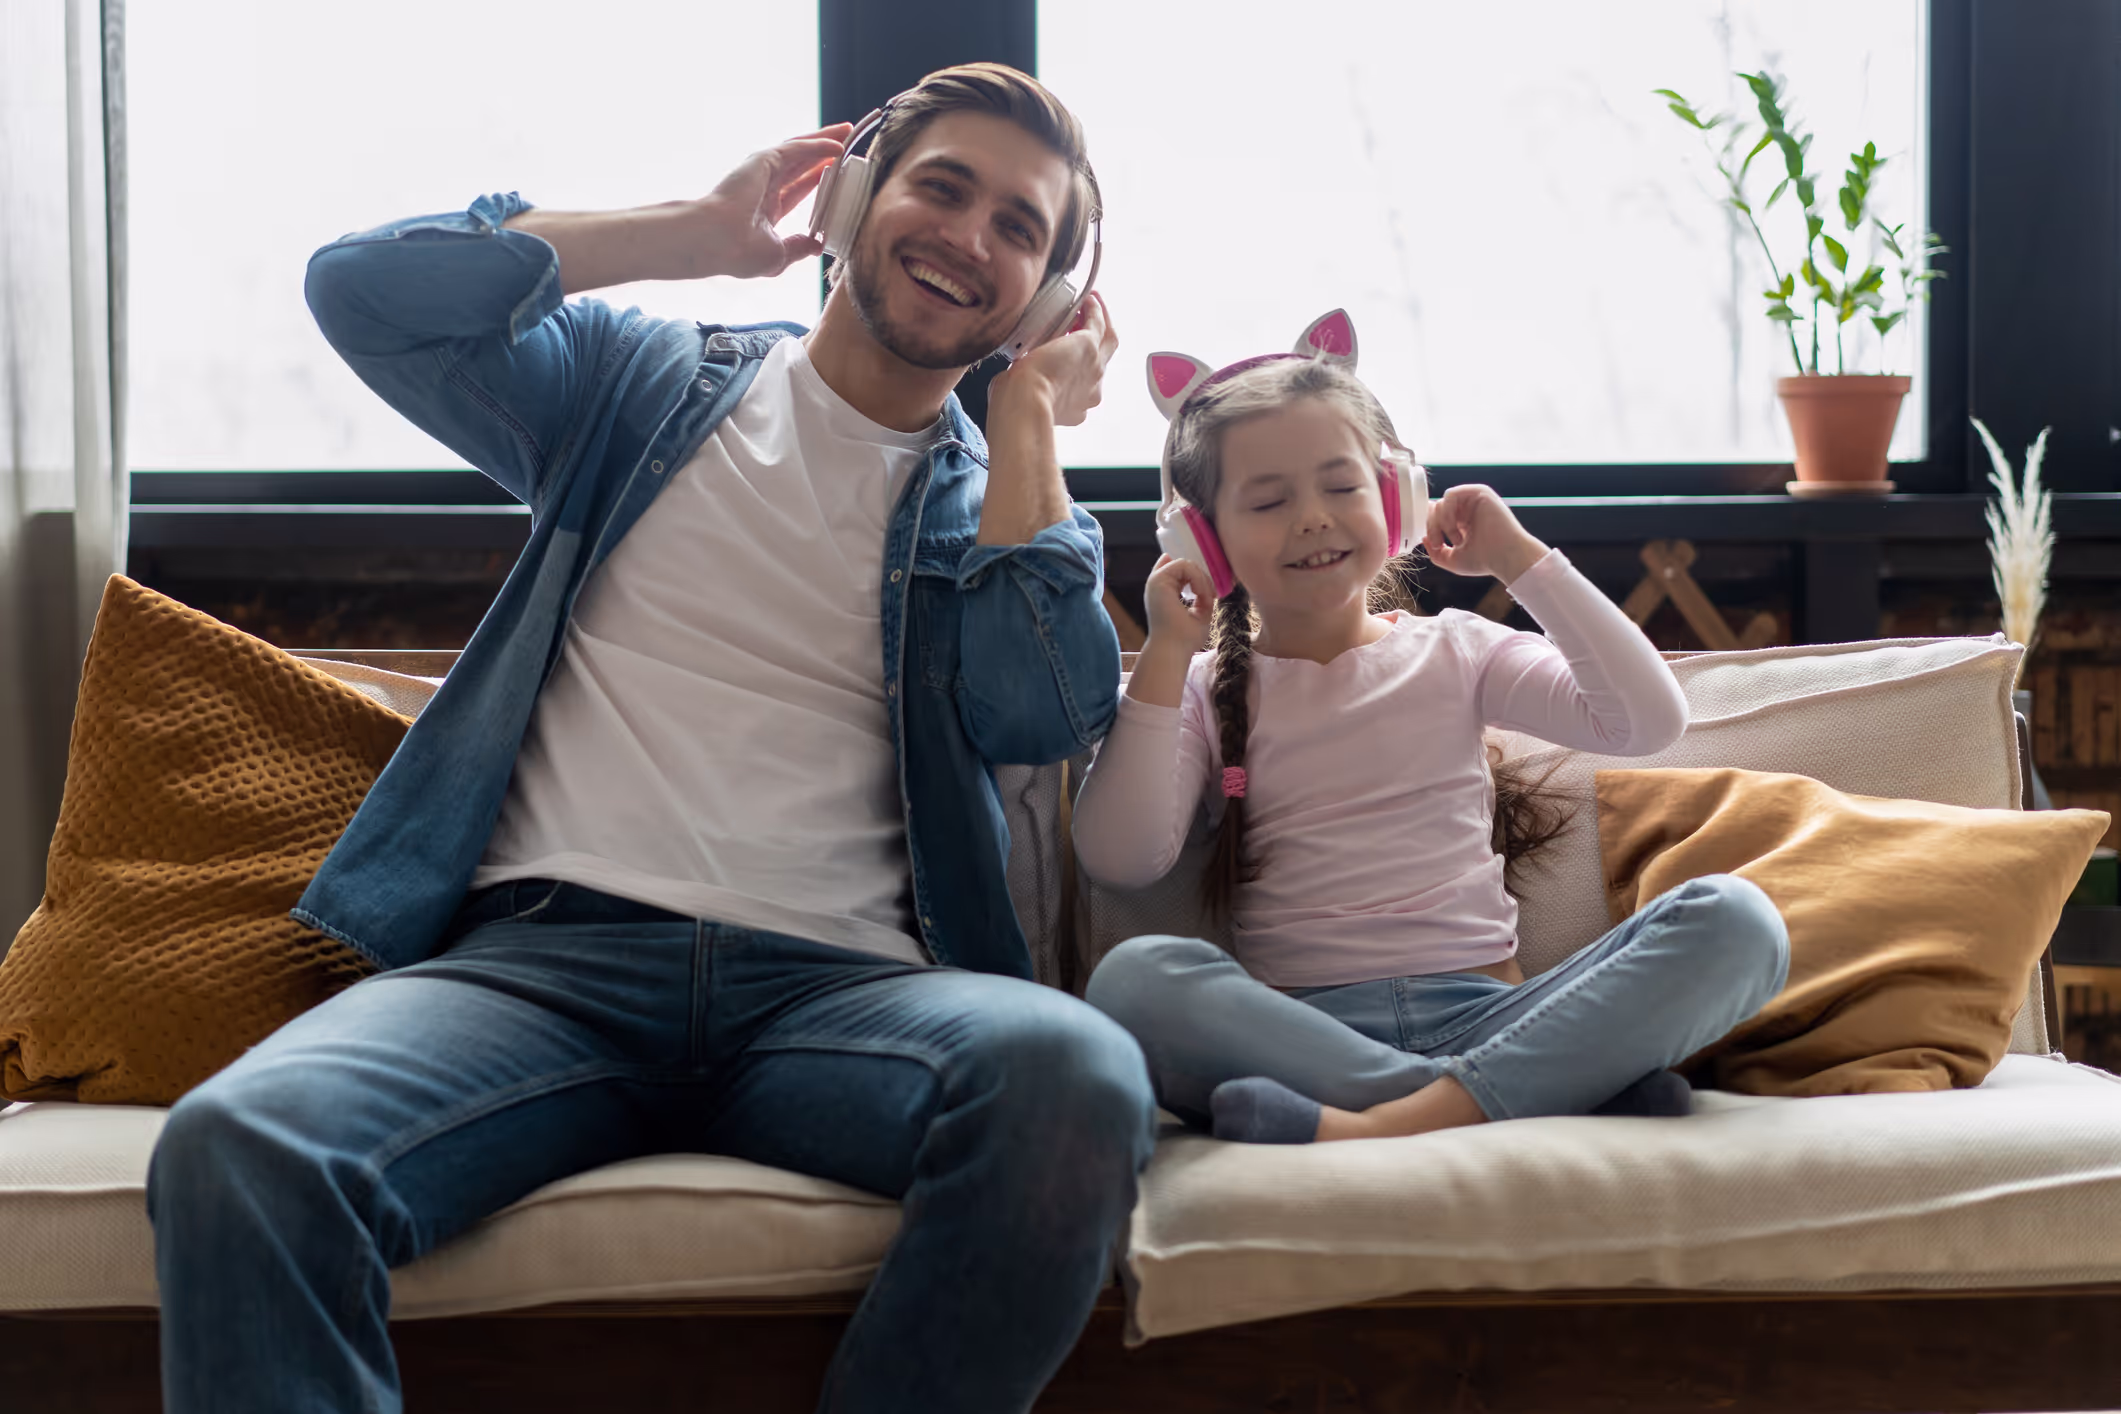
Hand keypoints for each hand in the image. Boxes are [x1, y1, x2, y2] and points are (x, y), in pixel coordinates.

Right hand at [696, 125, 852, 278]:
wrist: (717, 241)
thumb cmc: (738, 253)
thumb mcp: (777, 255)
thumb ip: (797, 247)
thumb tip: (816, 245)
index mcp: (765, 210)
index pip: (798, 189)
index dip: (817, 181)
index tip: (837, 176)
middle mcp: (764, 187)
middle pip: (801, 164)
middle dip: (824, 154)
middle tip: (846, 143)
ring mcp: (762, 171)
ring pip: (800, 150)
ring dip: (824, 140)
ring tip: (846, 132)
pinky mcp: (764, 161)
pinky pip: (797, 149)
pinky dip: (819, 145)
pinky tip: (838, 144)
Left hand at [990, 292, 1116, 427]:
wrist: (1025, 401)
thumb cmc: (1015, 403)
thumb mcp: (1023, 397)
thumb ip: (1023, 387)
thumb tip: (1010, 375)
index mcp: (1076, 409)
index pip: (1082, 384)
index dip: (1074, 365)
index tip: (1062, 350)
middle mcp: (1092, 391)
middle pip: (1102, 360)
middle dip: (1095, 340)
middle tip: (1084, 320)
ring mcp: (1095, 369)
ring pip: (1108, 340)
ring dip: (1100, 320)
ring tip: (1091, 303)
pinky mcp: (1090, 347)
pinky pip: (1098, 323)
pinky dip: (1095, 310)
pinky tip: (1087, 299)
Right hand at [1141, 553, 1215, 656]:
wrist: (1173, 650)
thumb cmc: (1185, 638)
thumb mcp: (1200, 613)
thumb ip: (1202, 597)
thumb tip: (1203, 579)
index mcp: (1166, 593)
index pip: (1178, 570)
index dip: (1195, 574)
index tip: (1208, 592)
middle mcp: (1159, 586)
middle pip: (1184, 567)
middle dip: (1202, 578)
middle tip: (1211, 597)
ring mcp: (1156, 582)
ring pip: (1185, 564)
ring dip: (1201, 578)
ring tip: (1206, 597)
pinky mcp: (1158, 581)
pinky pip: (1182, 565)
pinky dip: (1197, 577)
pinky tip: (1201, 594)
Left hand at [1422, 484, 1548, 582]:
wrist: (1507, 558)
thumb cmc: (1485, 561)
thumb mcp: (1452, 560)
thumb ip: (1435, 551)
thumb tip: (1423, 538)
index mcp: (1462, 521)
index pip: (1436, 515)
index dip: (1429, 527)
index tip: (1435, 544)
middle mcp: (1467, 508)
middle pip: (1435, 508)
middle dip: (1431, 527)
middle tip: (1439, 544)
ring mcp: (1474, 499)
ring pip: (1441, 502)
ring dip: (1441, 522)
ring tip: (1455, 539)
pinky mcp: (1480, 492)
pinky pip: (1451, 494)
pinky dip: (1448, 512)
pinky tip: (1457, 528)